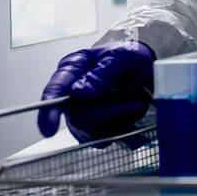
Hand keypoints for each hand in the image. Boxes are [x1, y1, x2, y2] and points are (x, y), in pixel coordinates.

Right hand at [37, 42, 155, 142]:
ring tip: (136, 103)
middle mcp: (72, 92)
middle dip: (108, 113)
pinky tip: (132, 115)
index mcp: (73, 69)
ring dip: (118, 120)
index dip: (49, 110)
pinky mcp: (96, 128)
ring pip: (90, 131)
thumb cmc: (130, 57)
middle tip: (135, 103)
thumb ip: (101, 73)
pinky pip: (104, 139)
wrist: (147, 68)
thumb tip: (78, 92)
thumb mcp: (122, 56)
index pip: (55, 89)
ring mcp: (83, 112)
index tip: (49, 127)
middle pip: (77, 116)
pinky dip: (122, 129)